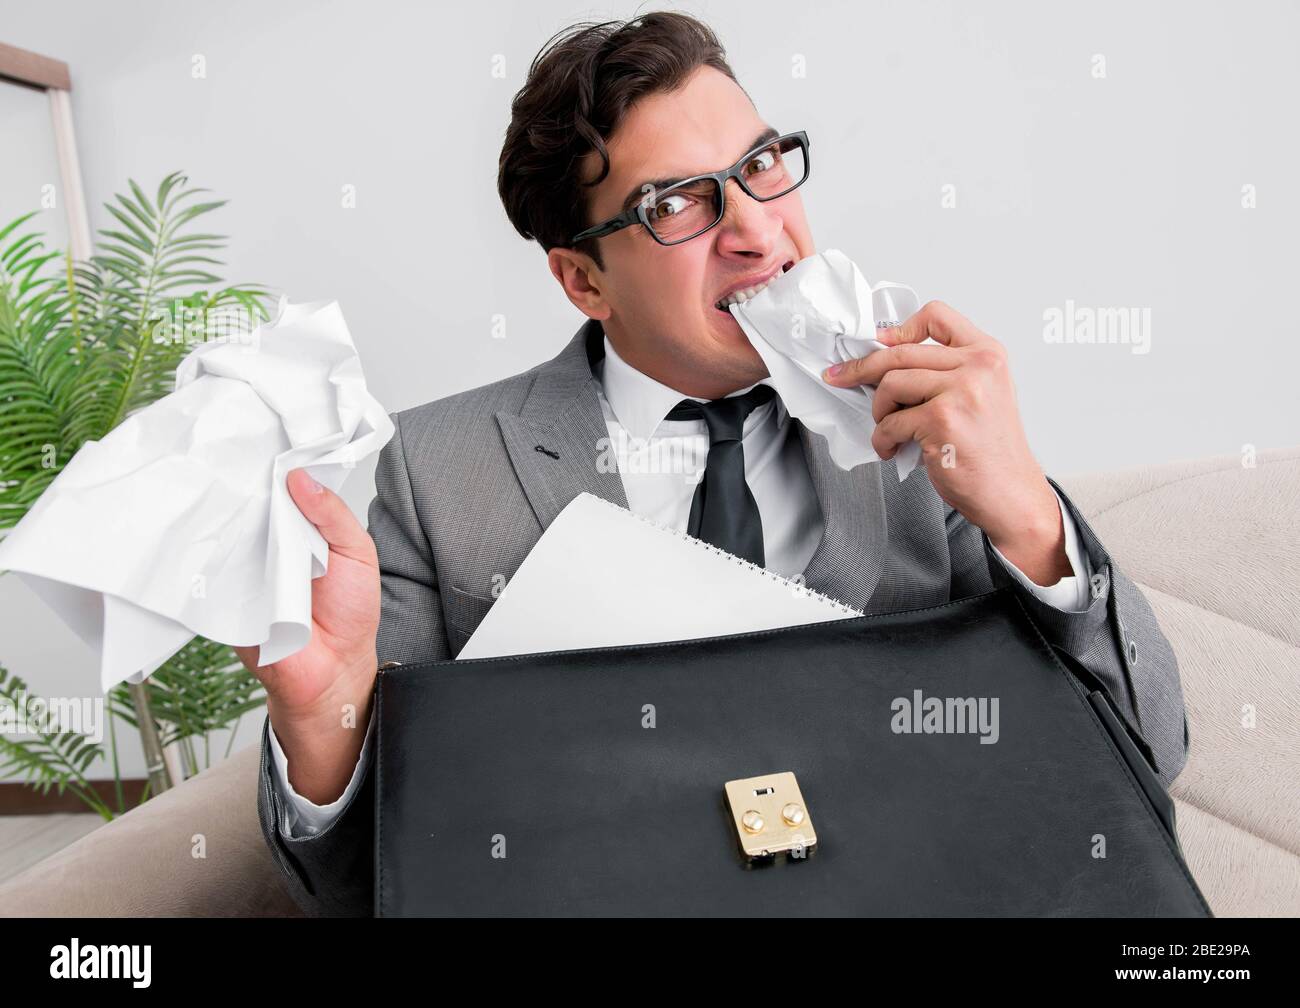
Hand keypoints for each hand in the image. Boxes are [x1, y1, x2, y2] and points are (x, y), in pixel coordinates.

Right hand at [235, 468, 380, 802]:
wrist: (333, 670)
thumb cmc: (350, 612)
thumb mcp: (358, 552)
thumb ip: (333, 515)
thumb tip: (300, 477)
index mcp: (302, 527)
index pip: (281, 488)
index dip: (271, 466)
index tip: (259, 436)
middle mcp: (270, 542)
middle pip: (248, 504)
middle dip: (242, 484)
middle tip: (228, 455)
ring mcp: (244, 566)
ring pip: (225, 531)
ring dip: (224, 515)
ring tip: (214, 488)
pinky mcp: (225, 593)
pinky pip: (211, 569)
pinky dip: (211, 555)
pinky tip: (209, 537)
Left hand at [822, 301, 1070, 585]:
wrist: (1011, 493)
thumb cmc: (990, 451)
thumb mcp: (982, 394)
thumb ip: (947, 371)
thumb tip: (887, 362)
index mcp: (987, 354)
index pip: (937, 316)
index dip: (900, 328)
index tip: (877, 342)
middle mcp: (978, 366)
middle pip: (900, 352)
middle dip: (861, 368)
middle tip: (839, 377)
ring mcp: (961, 392)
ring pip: (890, 384)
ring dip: (879, 410)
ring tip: (888, 429)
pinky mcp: (942, 420)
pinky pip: (890, 422)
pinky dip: (883, 439)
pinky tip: (892, 449)